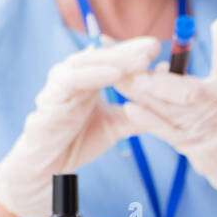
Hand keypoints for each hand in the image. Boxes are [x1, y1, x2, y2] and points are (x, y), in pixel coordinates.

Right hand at [0, 35, 160, 216]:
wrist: (49, 170)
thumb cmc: (79, 142)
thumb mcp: (116, 126)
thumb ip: (138, 113)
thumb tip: (167, 101)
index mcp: (87, 79)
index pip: (110, 56)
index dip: (133, 50)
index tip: (158, 47)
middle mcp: (71, 77)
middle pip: (100, 55)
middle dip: (128, 50)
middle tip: (153, 47)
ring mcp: (58, 87)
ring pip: (85, 63)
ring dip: (114, 59)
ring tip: (140, 60)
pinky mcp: (49, 101)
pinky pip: (69, 81)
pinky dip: (92, 74)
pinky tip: (115, 73)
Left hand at [116, 14, 216, 206]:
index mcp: (214, 91)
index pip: (194, 73)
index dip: (177, 63)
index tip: (154, 60)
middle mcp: (198, 110)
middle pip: (164, 88)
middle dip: (138, 70)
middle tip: (114, 52)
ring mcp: (185, 126)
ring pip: (154, 104)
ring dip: (131, 87)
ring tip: (110, 68)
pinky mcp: (175, 138)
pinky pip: (156, 126)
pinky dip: (142, 116)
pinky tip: (126, 104)